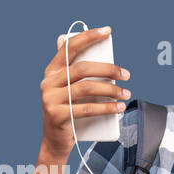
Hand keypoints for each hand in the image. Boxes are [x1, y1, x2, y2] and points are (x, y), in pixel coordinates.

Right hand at [40, 26, 130, 159]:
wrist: (55, 141)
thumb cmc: (68, 110)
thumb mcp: (69, 89)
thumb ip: (77, 71)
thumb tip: (92, 49)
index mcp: (51, 71)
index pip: (70, 47)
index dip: (88, 37)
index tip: (107, 31)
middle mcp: (48, 83)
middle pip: (82, 69)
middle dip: (108, 69)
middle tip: (126, 74)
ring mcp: (51, 99)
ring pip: (87, 88)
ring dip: (111, 90)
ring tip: (125, 93)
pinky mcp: (58, 116)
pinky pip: (87, 108)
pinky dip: (107, 108)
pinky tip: (119, 107)